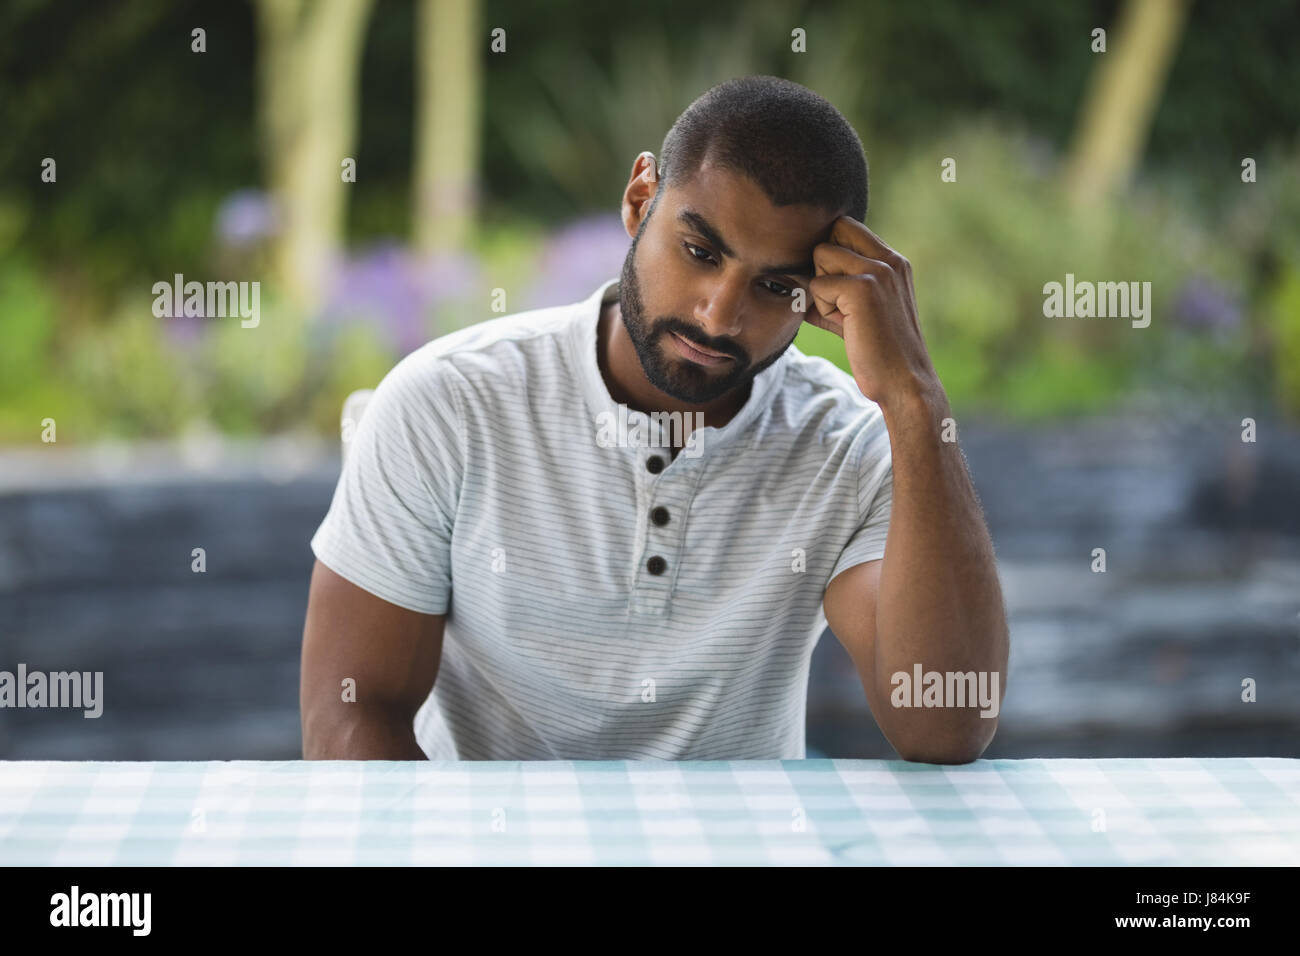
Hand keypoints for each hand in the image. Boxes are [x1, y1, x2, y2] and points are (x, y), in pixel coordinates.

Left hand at [805, 216, 940, 406]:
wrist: (905, 384)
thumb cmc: (879, 353)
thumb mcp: (857, 313)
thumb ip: (836, 290)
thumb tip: (797, 280)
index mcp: (893, 261)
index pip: (846, 227)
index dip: (830, 254)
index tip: (835, 288)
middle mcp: (889, 259)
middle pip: (832, 233)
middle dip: (823, 266)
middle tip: (838, 302)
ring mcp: (878, 271)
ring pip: (821, 256)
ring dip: (822, 289)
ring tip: (844, 317)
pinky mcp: (863, 288)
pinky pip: (818, 285)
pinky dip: (823, 310)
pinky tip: (846, 327)